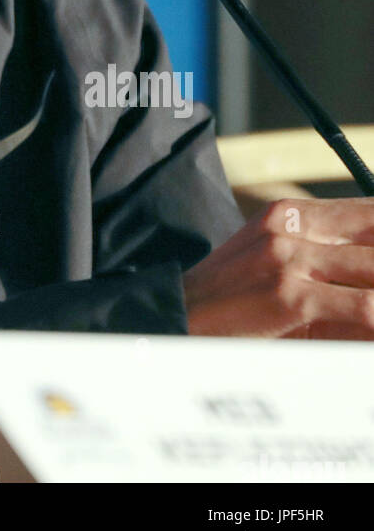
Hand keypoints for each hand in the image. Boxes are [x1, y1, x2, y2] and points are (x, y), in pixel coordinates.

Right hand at [183, 198, 373, 338]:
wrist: (175, 318)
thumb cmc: (227, 303)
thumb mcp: (277, 271)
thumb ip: (329, 271)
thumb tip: (366, 295)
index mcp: (287, 214)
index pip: (367, 212)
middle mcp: (290, 226)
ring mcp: (290, 258)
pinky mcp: (292, 294)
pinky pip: (365, 307)